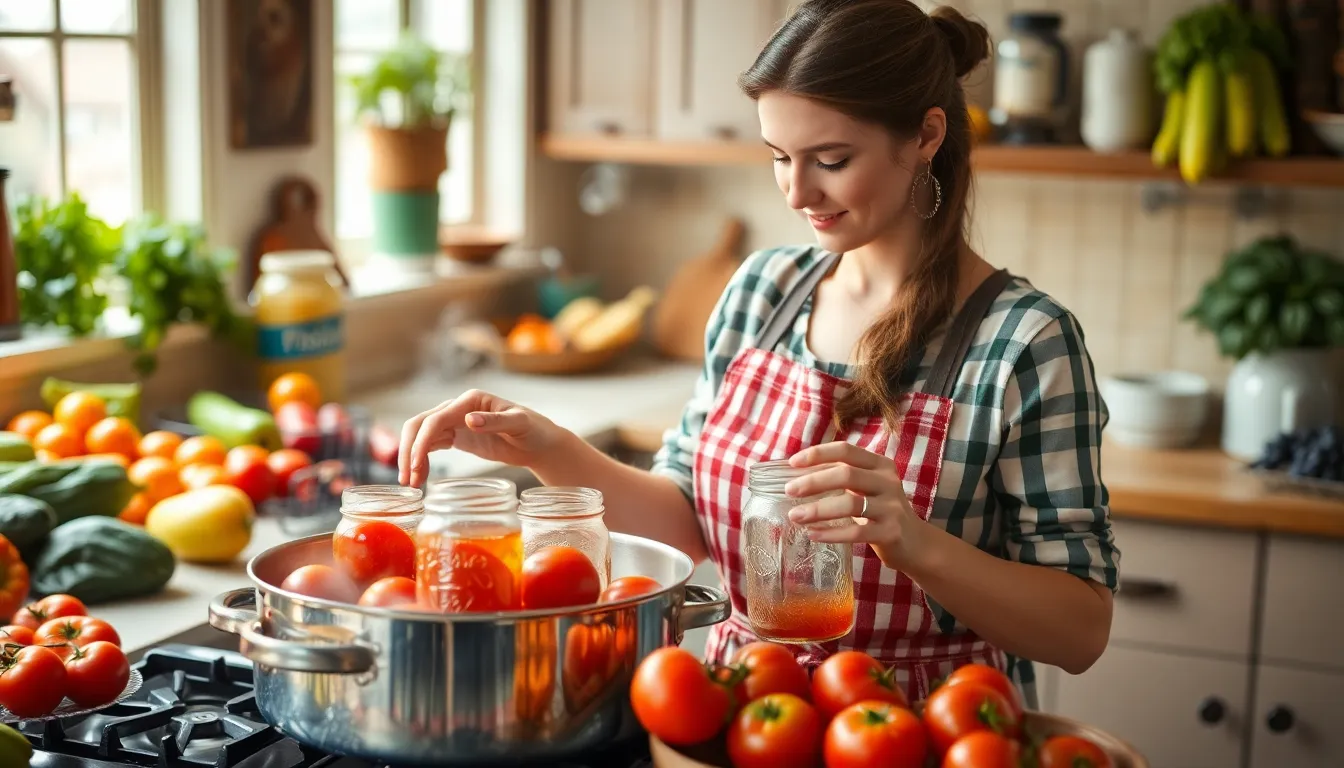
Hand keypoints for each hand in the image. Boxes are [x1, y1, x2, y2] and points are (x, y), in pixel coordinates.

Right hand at [397, 389, 568, 486]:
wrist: (539, 443)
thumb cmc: (534, 430)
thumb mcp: (520, 424)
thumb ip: (496, 421)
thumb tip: (469, 419)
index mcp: (470, 400)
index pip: (436, 419)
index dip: (421, 442)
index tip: (415, 466)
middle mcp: (458, 407)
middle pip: (419, 425)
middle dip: (409, 450)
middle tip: (407, 478)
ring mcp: (455, 422)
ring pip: (421, 436)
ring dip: (412, 457)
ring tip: (412, 483)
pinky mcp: (457, 436)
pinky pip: (431, 445)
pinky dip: (422, 460)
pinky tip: (420, 477)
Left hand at [782, 441, 926, 570]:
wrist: (914, 542)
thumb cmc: (880, 510)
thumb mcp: (866, 487)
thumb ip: (841, 476)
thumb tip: (796, 473)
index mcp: (880, 465)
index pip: (846, 451)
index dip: (818, 454)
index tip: (792, 462)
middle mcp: (888, 482)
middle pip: (846, 475)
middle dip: (813, 482)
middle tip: (789, 491)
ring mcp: (892, 507)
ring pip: (850, 505)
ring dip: (818, 510)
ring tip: (795, 516)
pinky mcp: (891, 532)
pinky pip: (857, 533)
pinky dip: (831, 533)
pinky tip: (813, 535)